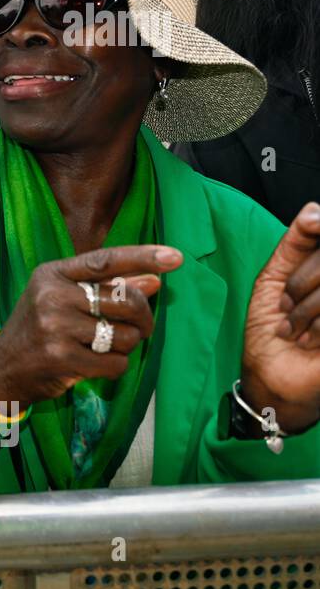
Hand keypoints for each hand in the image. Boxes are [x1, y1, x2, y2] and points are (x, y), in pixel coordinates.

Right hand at [0, 245, 182, 407]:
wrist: (2, 368)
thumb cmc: (39, 328)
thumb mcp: (64, 299)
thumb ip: (106, 288)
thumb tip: (154, 280)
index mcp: (52, 274)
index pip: (105, 261)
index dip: (143, 257)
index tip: (175, 257)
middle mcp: (51, 296)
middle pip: (125, 300)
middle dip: (143, 317)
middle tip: (139, 327)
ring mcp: (55, 327)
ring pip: (125, 335)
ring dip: (126, 345)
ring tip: (105, 347)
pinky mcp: (62, 358)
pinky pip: (115, 363)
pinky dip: (115, 366)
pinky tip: (95, 364)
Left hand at [241, 202, 319, 432]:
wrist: (274, 378)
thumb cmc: (272, 331)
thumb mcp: (274, 279)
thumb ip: (294, 243)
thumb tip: (315, 210)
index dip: (315, 232)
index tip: (312, 229)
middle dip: (300, 284)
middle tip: (286, 306)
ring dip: (304, 310)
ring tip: (296, 329)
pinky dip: (316, 326)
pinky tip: (309, 341)